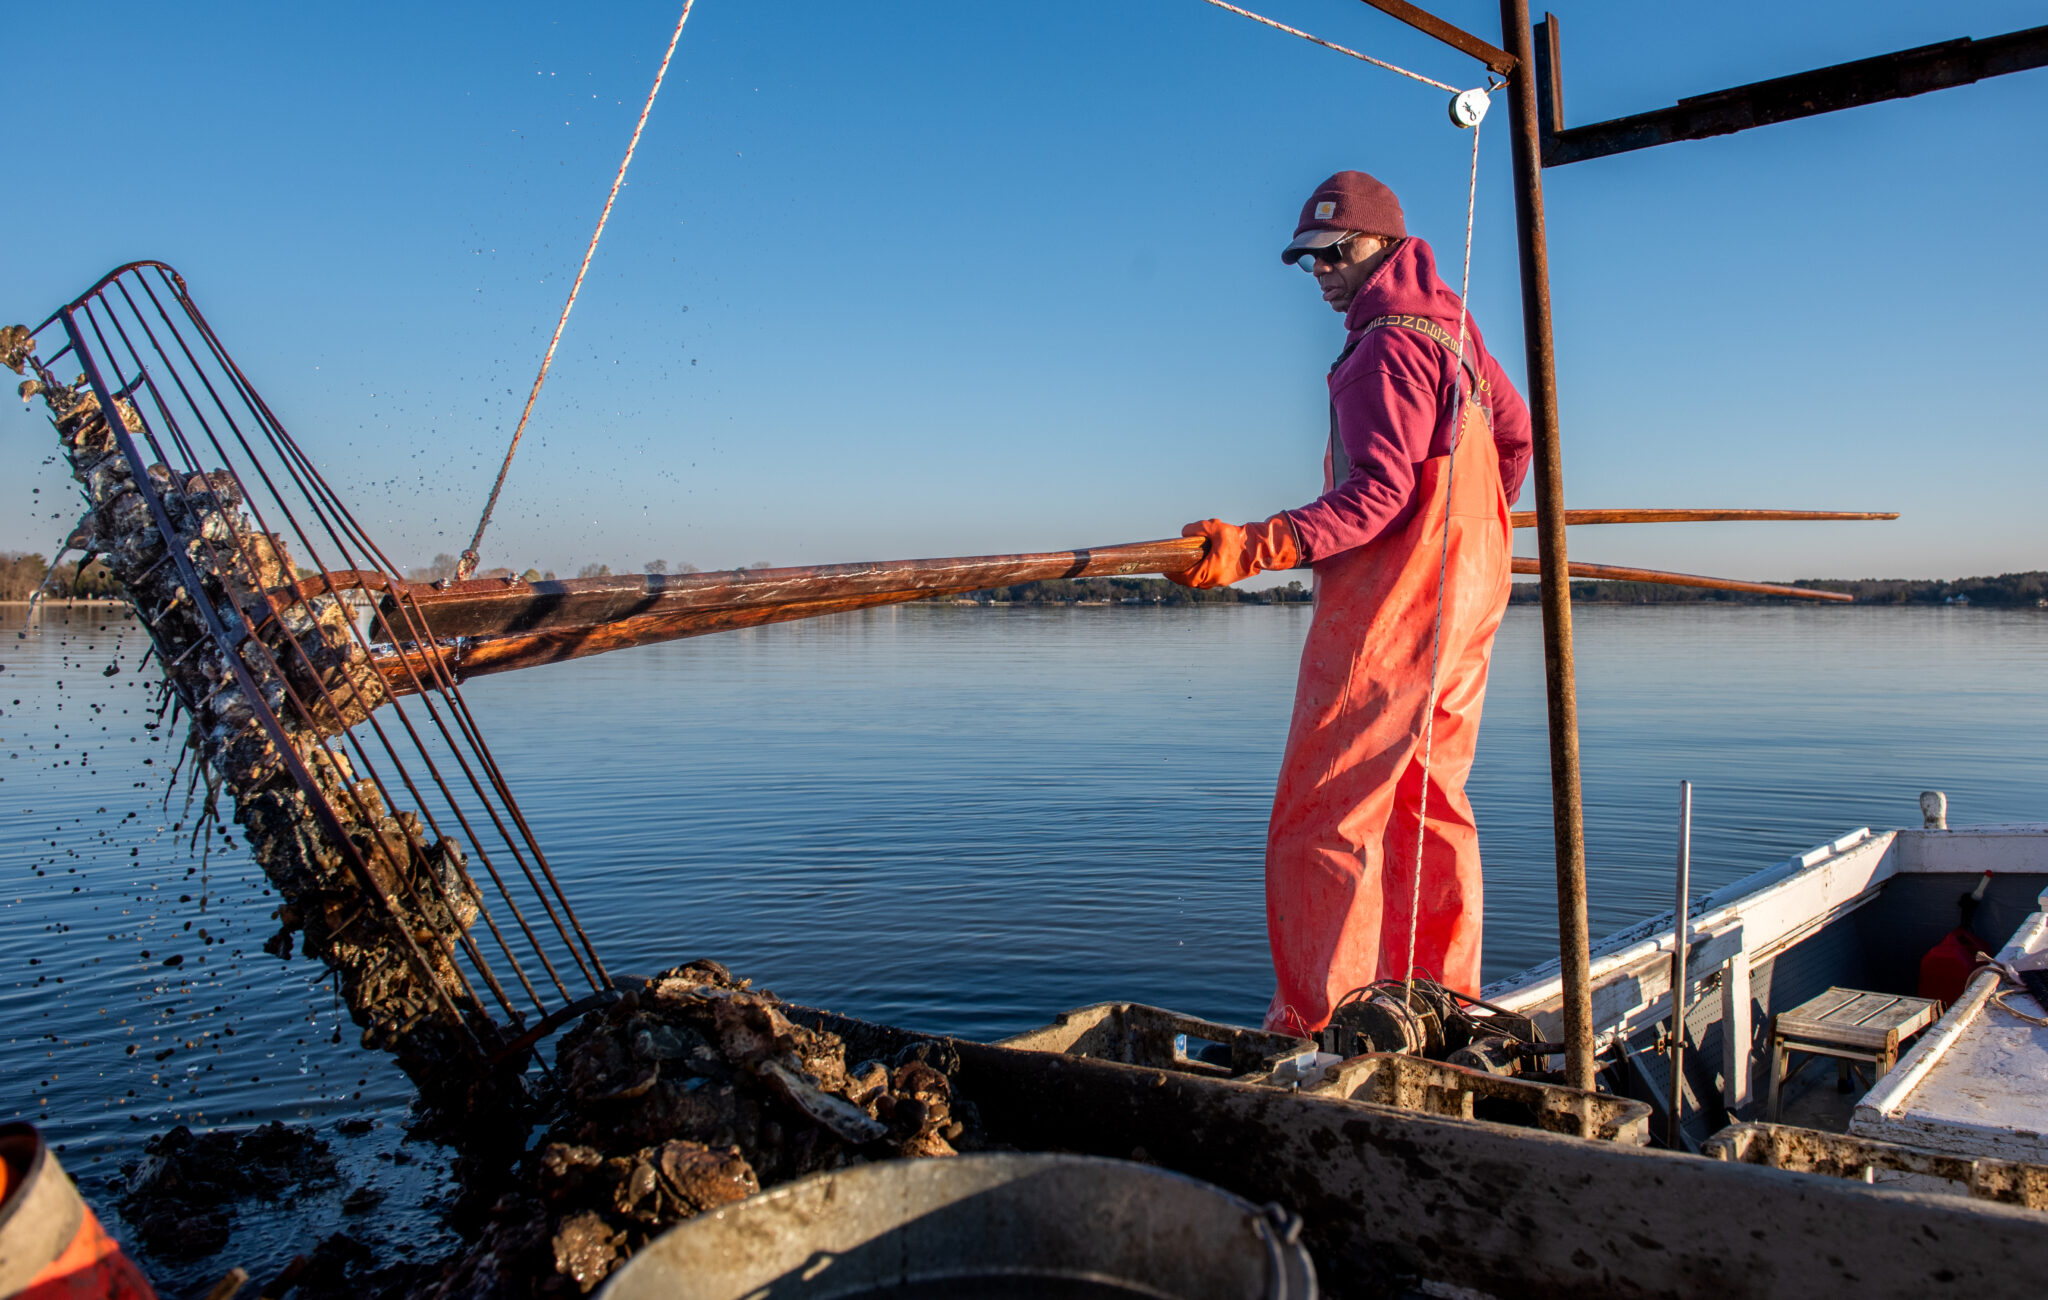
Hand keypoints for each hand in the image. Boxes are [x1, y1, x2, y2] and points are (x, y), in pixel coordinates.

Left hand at [1170, 514, 1300, 588]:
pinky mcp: (1228, 579)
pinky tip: (1201, 564)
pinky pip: (1210, 579)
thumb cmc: (1238, 538)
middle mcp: (1215, 580)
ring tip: (1185, 565)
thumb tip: (1184, 533)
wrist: (1260, 547)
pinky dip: (1202, 574)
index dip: (1174, 575)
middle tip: (1173, 567)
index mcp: (1211, 570)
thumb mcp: (1216, 527)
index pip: (1187, 578)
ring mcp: (1222, 581)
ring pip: (1202, 582)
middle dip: (1182, 575)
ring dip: (1192, 575)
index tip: (1166, 570)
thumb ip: (1198, 528)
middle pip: (1193, 582)